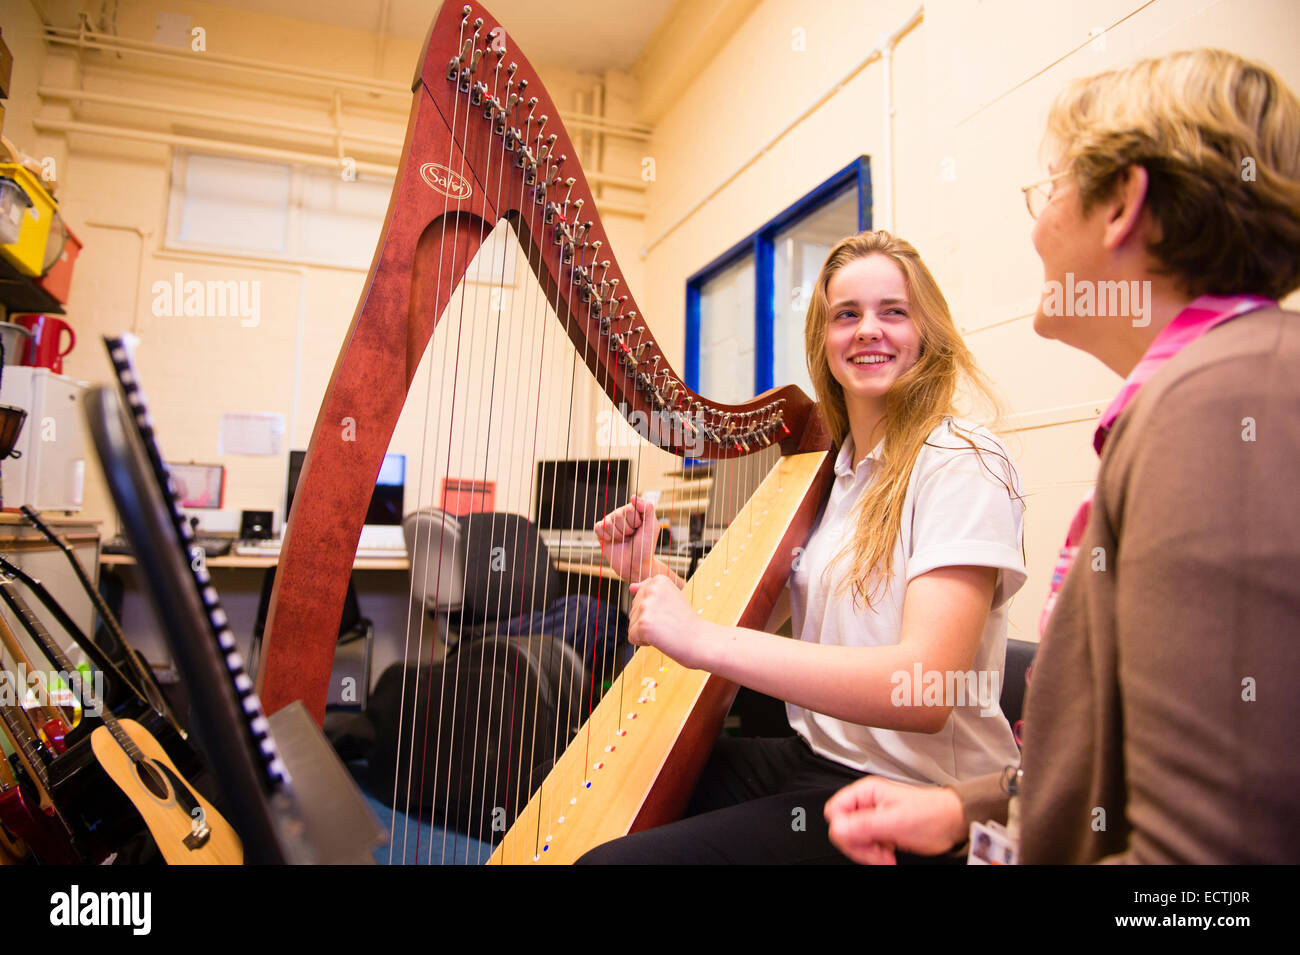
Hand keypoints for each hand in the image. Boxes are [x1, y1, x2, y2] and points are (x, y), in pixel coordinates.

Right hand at [594, 495, 658, 582]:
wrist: (635, 566)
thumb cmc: (645, 548)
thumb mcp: (652, 527)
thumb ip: (648, 509)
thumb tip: (634, 497)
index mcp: (634, 512)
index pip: (629, 508)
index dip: (635, 521)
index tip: (639, 529)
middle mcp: (622, 516)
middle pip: (618, 514)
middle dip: (626, 529)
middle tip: (631, 536)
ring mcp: (611, 524)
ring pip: (608, 522)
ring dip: (618, 535)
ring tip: (623, 540)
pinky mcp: (602, 533)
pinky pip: (598, 527)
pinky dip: (605, 536)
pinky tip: (612, 541)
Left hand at [627, 575, 713, 670]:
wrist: (701, 641)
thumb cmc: (686, 622)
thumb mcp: (669, 599)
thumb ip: (649, 591)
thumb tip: (631, 587)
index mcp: (658, 580)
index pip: (639, 598)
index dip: (653, 610)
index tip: (670, 612)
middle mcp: (651, 589)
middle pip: (633, 610)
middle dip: (648, 621)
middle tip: (669, 623)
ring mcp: (646, 606)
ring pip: (632, 624)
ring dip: (646, 632)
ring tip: (666, 630)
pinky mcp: (643, 624)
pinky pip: (632, 637)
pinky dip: (643, 642)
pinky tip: (661, 638)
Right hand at [823, 776, 966, 864]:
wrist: (951, 824)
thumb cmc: (931, 814)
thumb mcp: (895, 820)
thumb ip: (864, 824)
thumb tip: (838, 828)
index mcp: (866, 793)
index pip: (835, 810)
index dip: (844, 828)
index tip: (861, 840)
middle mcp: (867, 804)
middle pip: (843, 828)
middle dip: (859, 845)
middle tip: (877, 851)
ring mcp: (872, 819)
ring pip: (853, 840)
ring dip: (868, 852)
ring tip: (885, 854)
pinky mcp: (880, 832)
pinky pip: (865, 846)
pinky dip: (874, 855)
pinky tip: (888, 854)